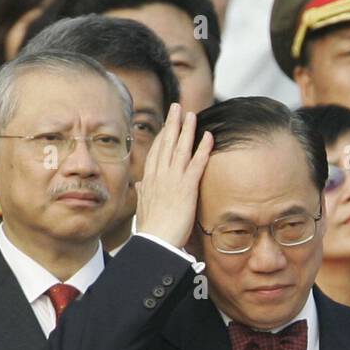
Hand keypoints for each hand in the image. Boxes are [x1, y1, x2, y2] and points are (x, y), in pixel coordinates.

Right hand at [134, 103, 212, 248]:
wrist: (156, 242)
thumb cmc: (151, 230)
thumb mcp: (144, 208)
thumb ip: (144, 193)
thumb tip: (141, 184)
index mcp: (150, 180)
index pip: (156, 153)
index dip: (162, 136)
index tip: (166, 125)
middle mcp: (160, 175)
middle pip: (166, 143)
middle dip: (172, 124)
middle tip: (178, 107)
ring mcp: (173, 179)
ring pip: (180, 148)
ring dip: (187, 129)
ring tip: (192, 114)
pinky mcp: (187, 188)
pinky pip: (197, 164)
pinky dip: (203, 149)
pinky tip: (209, 136)